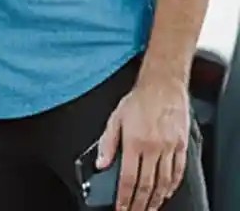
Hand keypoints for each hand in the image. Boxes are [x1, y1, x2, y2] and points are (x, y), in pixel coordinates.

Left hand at [97, 75, 190, 210]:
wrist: (163, 85)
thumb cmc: (138, 100)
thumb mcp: (114, 118)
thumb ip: (106, 143)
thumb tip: (101, 163)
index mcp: (134, 142)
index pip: (129, 178)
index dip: (125, 197)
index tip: (121, 207)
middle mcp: (154, 147)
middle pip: (147, 185)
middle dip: (140, 204)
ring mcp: (170, 147)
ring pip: (164, 181)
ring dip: (157, 199)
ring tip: (150, 208)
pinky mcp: (182, 145)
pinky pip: (179, 171)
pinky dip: (173, 185)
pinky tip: (167, 192)